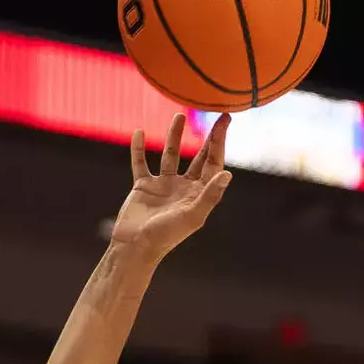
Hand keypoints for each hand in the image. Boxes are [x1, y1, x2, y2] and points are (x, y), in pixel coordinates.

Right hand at [111, 113, 231, 256]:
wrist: (135, 247)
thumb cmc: (166, 235)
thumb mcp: (192, 215)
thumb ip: (210, 195)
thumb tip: (227, 174)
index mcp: (198, 195)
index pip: (213, 164)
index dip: (219, 143)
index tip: (224, 121)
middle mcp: (184, 188)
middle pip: (199, 158)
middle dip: (208, 138)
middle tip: (217, 117)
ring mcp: (163, 186)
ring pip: (170, 155)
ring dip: (174, 136)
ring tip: (179, 116)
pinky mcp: (143, 186)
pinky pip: (141, 163)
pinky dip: (138, 148)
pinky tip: (139, 132)